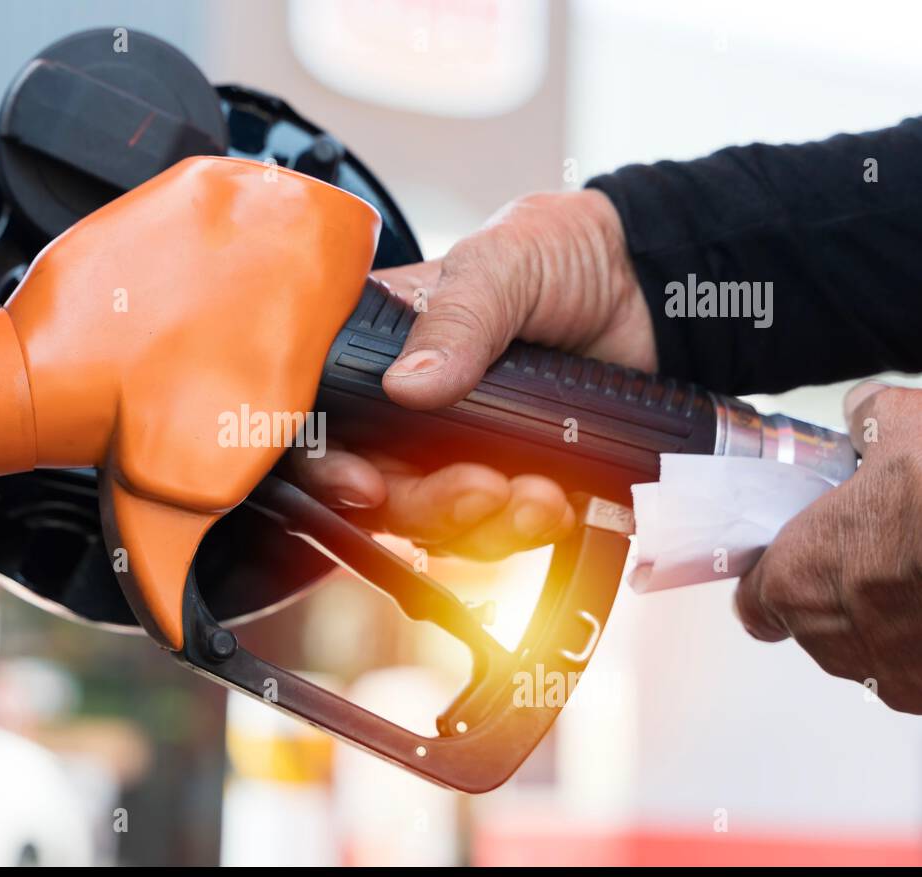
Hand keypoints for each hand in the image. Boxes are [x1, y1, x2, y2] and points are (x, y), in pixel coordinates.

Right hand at [291, 189, 653, 558]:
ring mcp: (452, 449)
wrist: (650, 287)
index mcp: (376, 349)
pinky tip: (557, 500)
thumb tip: (407, 388)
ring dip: (482, 524)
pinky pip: (496, 530)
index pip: (321, 419)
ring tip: (538, 495)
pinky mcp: (507, 476)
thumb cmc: (563, 252)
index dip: (327, 464)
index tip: (366, 486)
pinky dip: (524, 527)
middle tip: (482, 488)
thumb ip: (458, 319)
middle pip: (376, 489)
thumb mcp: (504, 262)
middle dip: (425, 505)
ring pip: (433, 523)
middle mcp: (401, 409)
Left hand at [734, 382, 921, 713]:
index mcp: (795, 582)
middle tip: (889, 553)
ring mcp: (889, 674)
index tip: (805, 564)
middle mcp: (830, 639)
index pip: (755, 604)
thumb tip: (867, 412)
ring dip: (896, 622)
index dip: (778, 582)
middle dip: (850, 593)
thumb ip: (868, 422)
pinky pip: (921, 672)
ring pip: (877, 653)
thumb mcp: (900, 427)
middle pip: (820, 626)